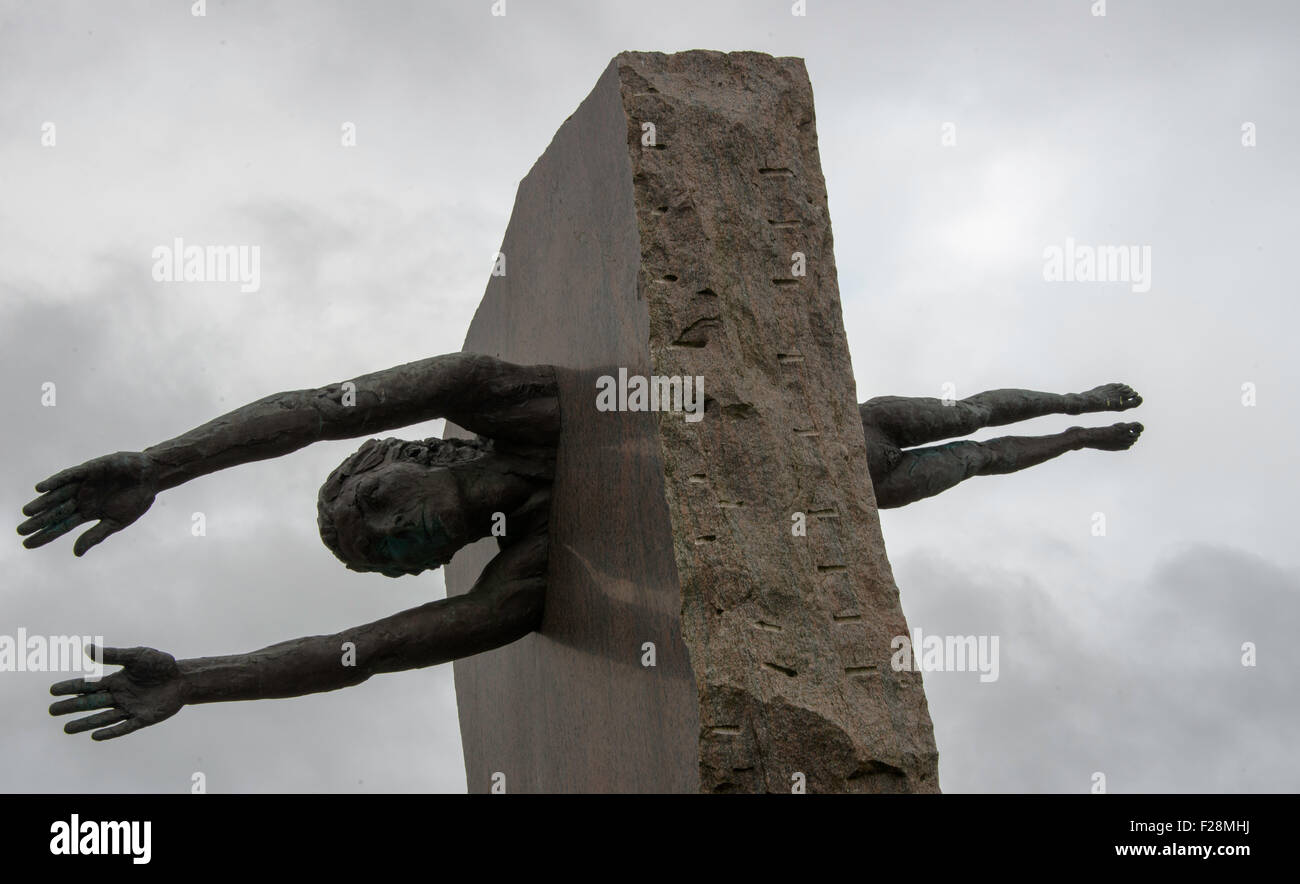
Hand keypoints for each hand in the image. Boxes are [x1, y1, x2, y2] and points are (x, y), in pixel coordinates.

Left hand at [18, 451, 158, 554]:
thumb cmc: (137, 500)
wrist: (151, 476)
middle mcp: (81, 499)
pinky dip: (54, 482)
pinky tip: (41, 489)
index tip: (26, 544)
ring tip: (26, 512)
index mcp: (88, 513)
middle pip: (55, 512)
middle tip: (19, 530)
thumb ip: (96, 535)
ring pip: (57, 495)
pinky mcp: (88, 470)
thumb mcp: (117, 522)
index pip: (61, 526)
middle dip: (38, 521)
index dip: (44, 535)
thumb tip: (75, 552)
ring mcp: (83, 484)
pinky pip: (67, 476)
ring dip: (42, 503)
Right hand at [50, 646, 184, 740]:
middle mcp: (119, 696)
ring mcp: (129, 708)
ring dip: (85, 723)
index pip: (88, 685)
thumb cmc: (160, 665)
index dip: (71, 688)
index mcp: (116, 681)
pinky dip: (110, 732)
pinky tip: (95, 736)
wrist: (184, 678)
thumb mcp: (137, 656)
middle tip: (52, 711)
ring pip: (102, 717)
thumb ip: (114, 655)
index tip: (52, 691)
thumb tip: (87, 649)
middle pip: (90, 702)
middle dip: (71, 707)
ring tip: (66, 729)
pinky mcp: (142, 718)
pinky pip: (123, 727)